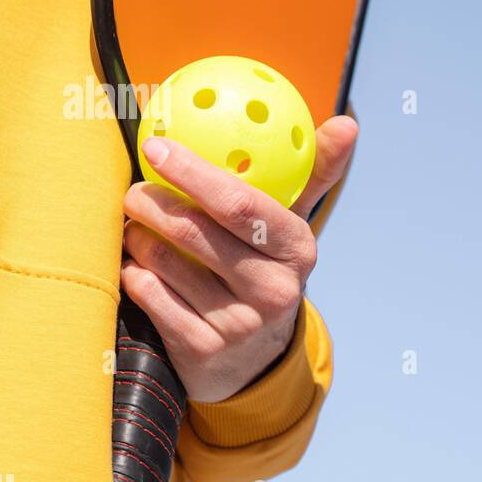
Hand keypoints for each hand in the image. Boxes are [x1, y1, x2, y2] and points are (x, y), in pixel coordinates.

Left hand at [121, 113, 356, 401]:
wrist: (255, 359)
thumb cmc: (266, 268)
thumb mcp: (291, 227)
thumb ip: (314, 172)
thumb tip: (347, 123)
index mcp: (298, 249)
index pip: (242, 204)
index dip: (194, 172)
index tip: (158, 146)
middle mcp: (274, 290)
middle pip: (195, 231)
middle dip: (153, 202)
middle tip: (134, 188)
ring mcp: (239, 324)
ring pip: (164, 262)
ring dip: (139, 236)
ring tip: (136, 226)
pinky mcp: (203, 349)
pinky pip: (149, 295)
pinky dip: (134, 273)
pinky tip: (136, 264)